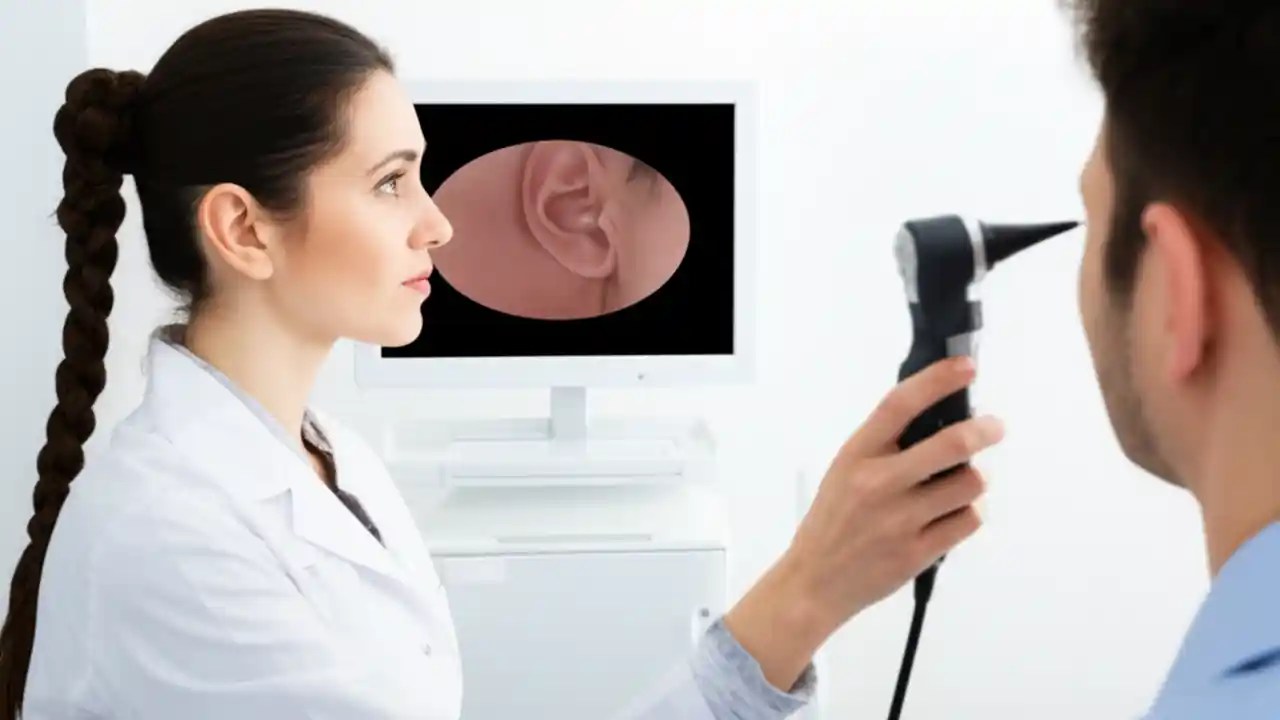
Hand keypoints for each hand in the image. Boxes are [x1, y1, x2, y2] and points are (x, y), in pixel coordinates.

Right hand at [723, 356, 1003, 691]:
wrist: (815, 582)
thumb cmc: (833, 522)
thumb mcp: (845, 471)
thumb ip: (884, 446)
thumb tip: (939, 416)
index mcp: (856, 455)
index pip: (900, 404)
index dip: (938, 379)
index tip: (966, 367)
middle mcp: (878, 483)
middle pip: (951, 444)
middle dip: (984, 430)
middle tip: (994, 427)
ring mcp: (900, 520)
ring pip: (969, 484)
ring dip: (973, 480)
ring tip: (958, 485)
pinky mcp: (918, 552)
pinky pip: (968, 520)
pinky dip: (967, 514)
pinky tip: (950, 516)